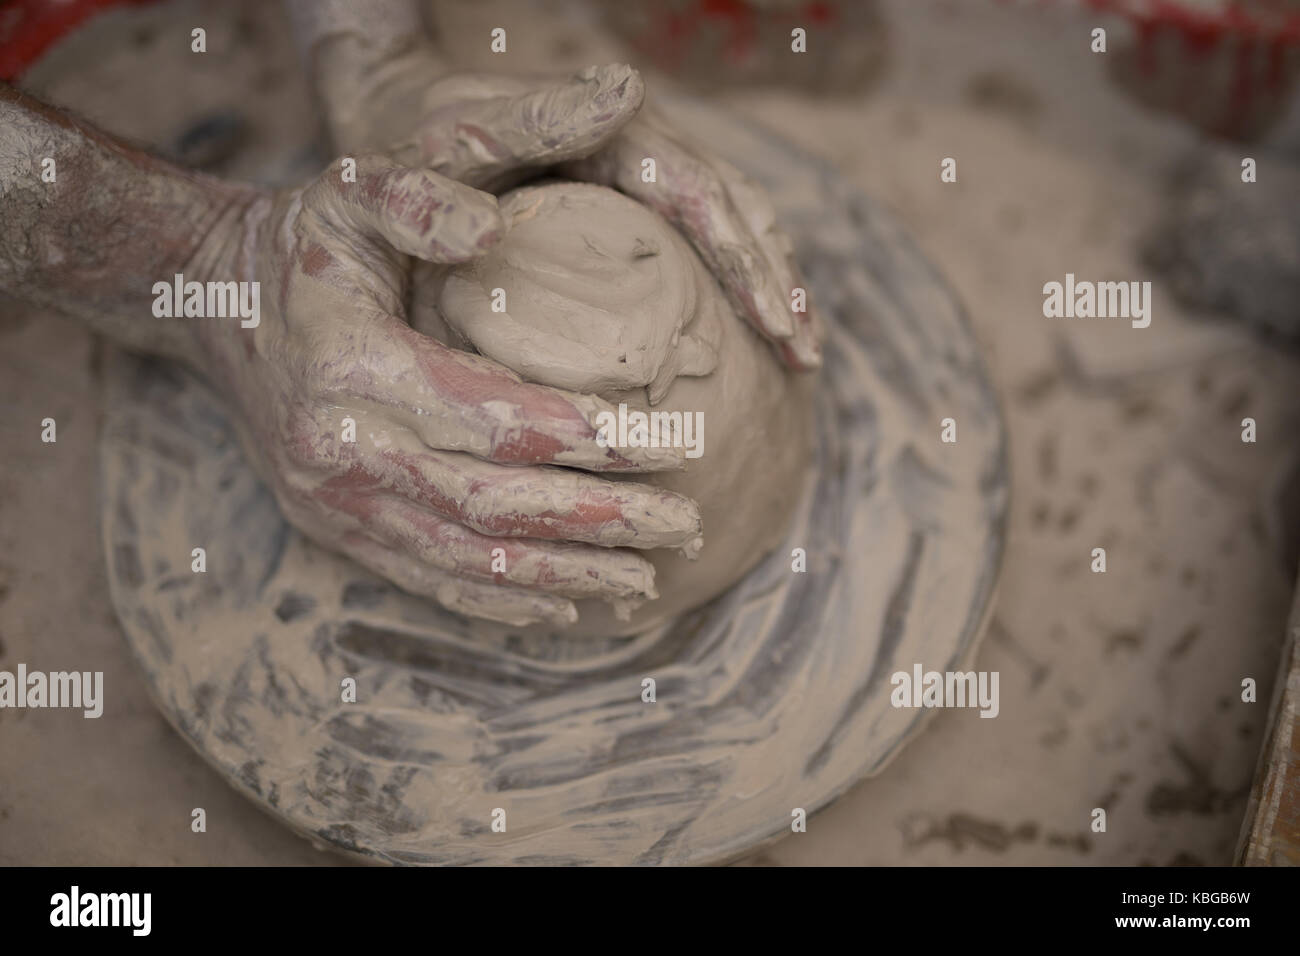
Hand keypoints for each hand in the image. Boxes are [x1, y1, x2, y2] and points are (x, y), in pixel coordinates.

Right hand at [188, 153, 701, 627]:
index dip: (597, 440)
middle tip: (690, 525)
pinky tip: (563, 606)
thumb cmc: (303, 242)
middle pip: (495, 506)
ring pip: (465, 561)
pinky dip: (499, 599)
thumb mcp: (351, 189)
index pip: (501, 419)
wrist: (209, 300)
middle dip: (601, 522)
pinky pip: (426, 580)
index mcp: (355, 368)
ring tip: (646, 579)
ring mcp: (334, 502)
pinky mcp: (333, 529)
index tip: (682, 442)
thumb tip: (491, 230)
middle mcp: (342, 451)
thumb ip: (420, 196)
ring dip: (563, 575)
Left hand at [324, 55, 824, 369]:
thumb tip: (591, 127)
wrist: (396, 106)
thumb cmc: (413, 135)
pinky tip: (754, 325)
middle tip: (805, 356)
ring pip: (733, 215)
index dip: (745, 263)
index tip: (777, 326)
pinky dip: (737, 274)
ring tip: (801, 351)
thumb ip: (503, 138)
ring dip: (769, 280)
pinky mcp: (630, 192)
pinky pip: (704, 230)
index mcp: (611, 127)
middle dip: (775, 281)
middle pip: (735, 205)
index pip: (702, 194)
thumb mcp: (444, 140)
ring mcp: (640, 163)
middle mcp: (640, 138)